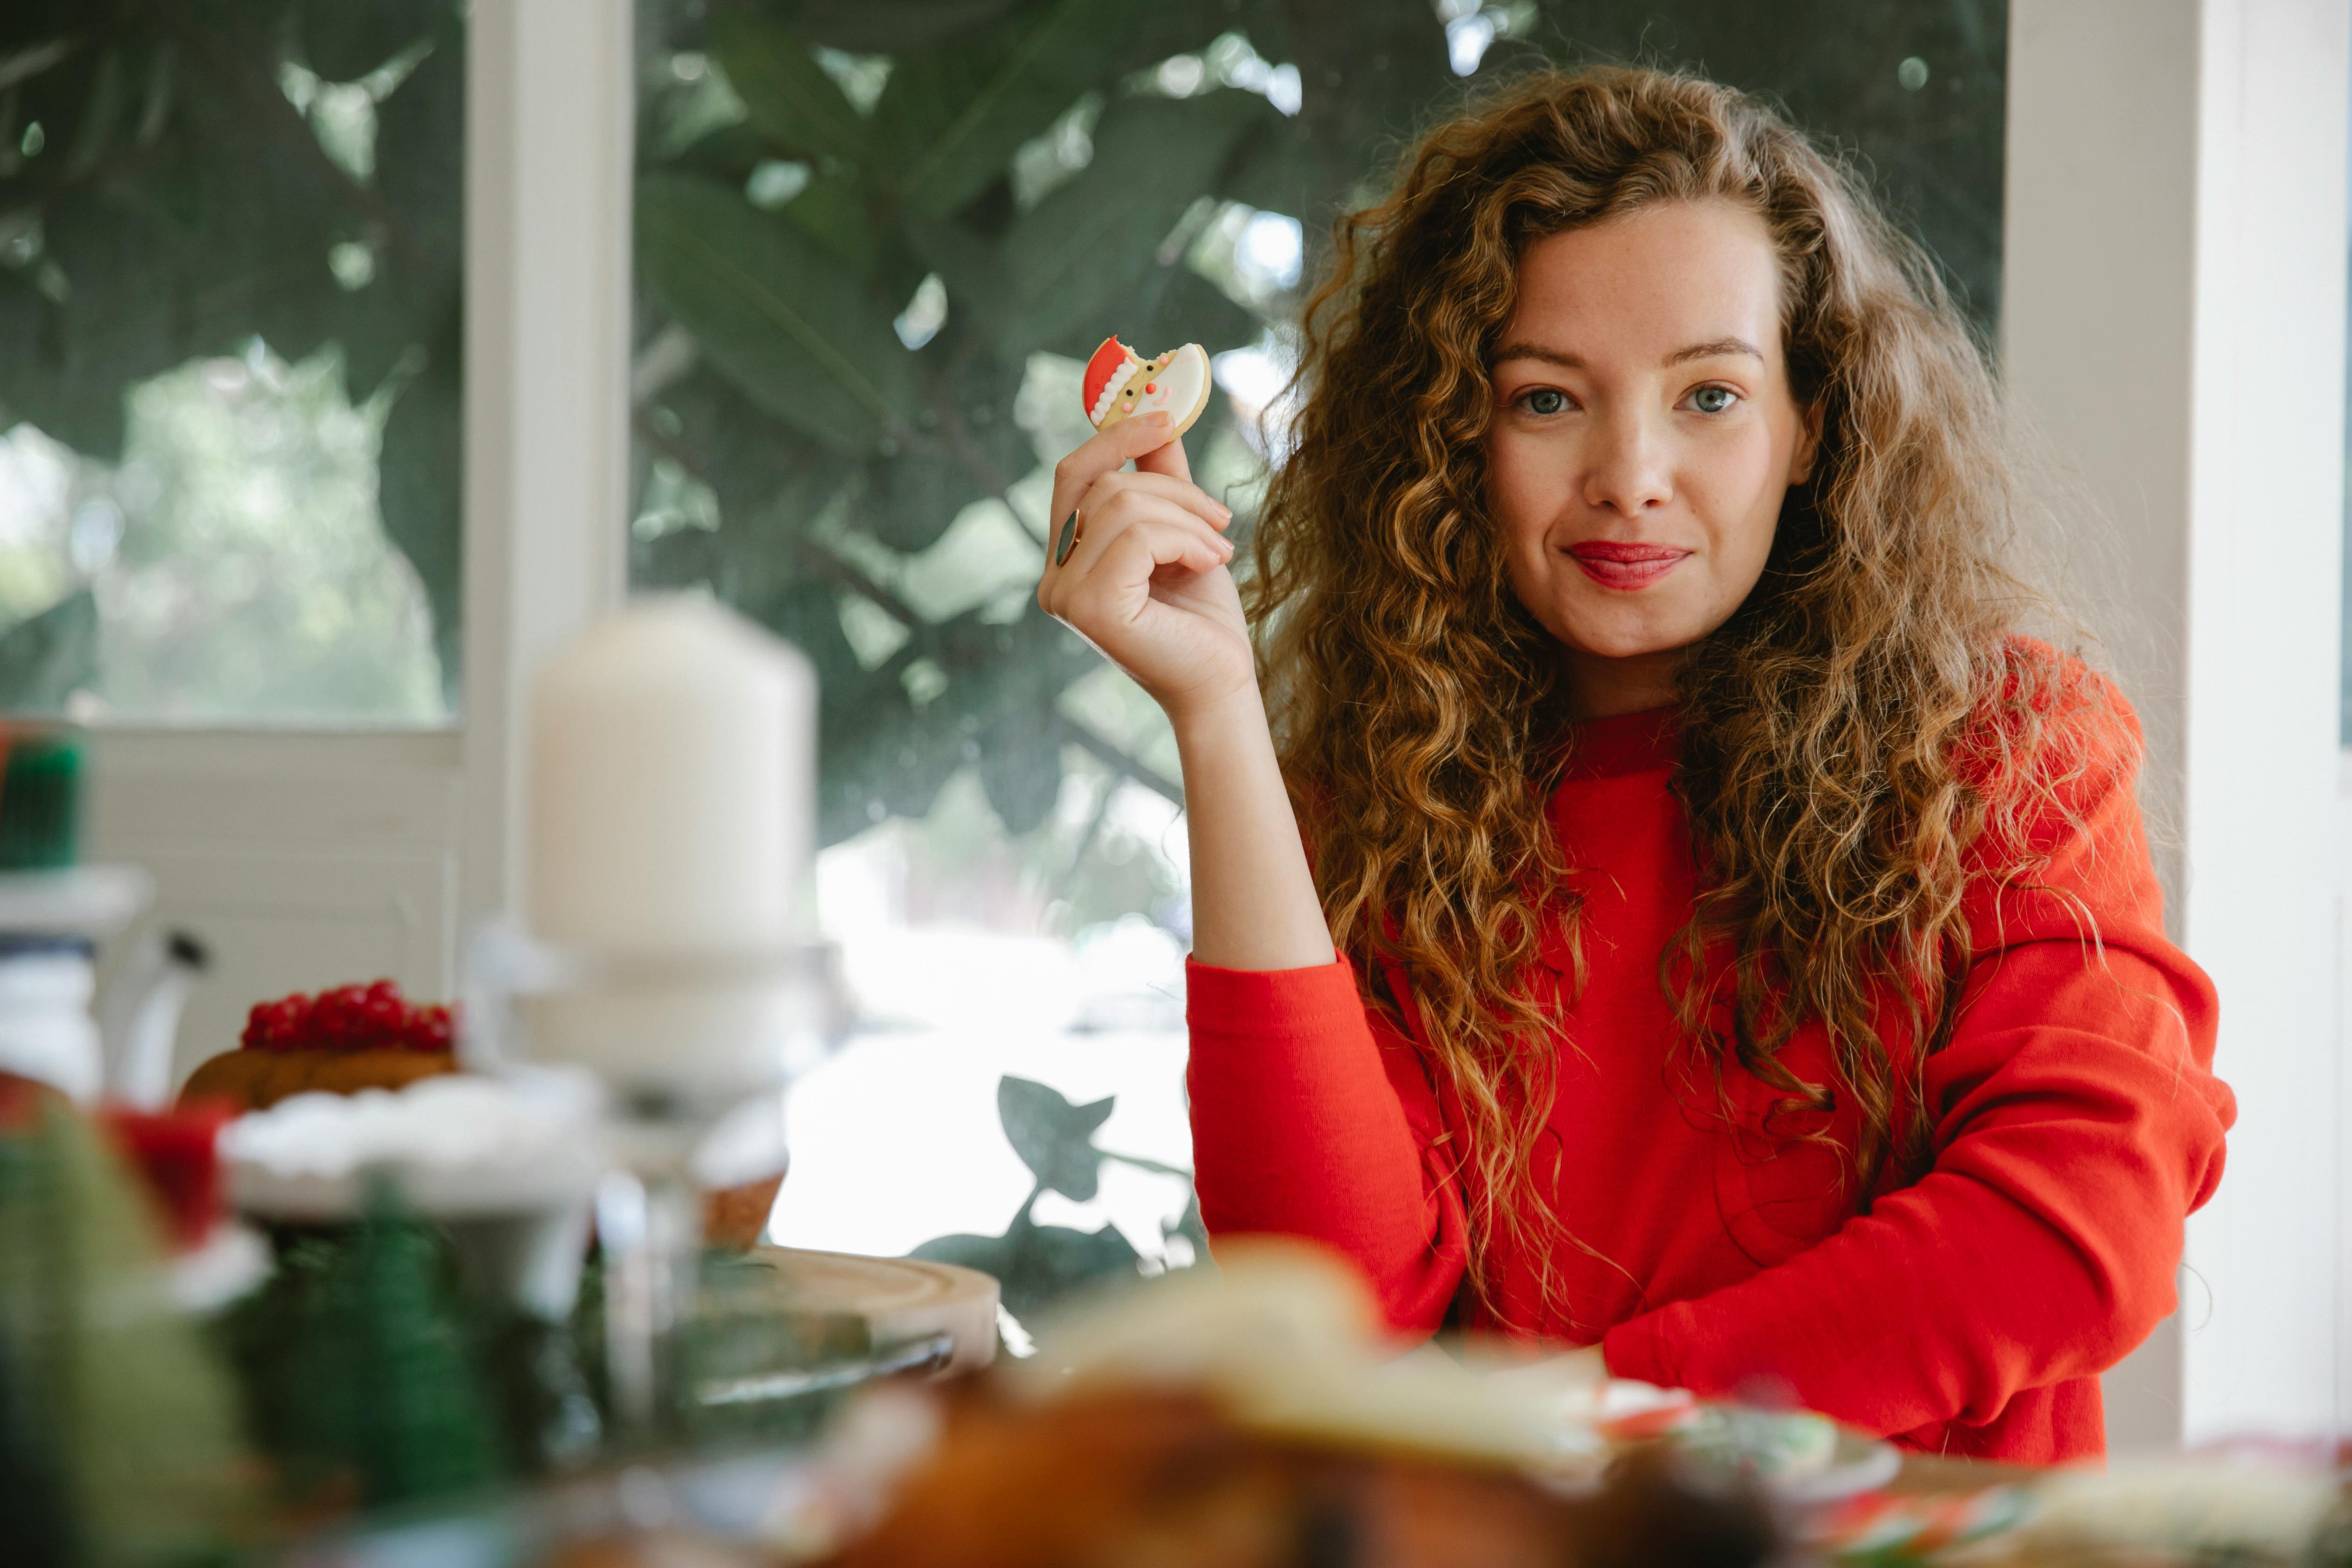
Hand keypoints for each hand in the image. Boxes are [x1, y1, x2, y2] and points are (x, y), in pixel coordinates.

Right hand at [1036, 412, 1255, 723]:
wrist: (1221, 682)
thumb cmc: (1201, 615)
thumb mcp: (1182, 531)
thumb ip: (1161, 477)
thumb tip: (1159, 408)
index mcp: (1066, 560)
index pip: (1074, 476)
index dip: (1116, 437)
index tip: (1166, 417)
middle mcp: (1054, 578)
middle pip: (1104, 485)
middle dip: (1173, 490)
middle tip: (1220, 519)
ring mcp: (1065, 595)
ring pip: (1123, 506)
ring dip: (1188, 519)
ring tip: (1218, 550)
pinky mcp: (1089, 608)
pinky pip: (1137, 537)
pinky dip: (1185, 540)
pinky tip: (1208, 564)